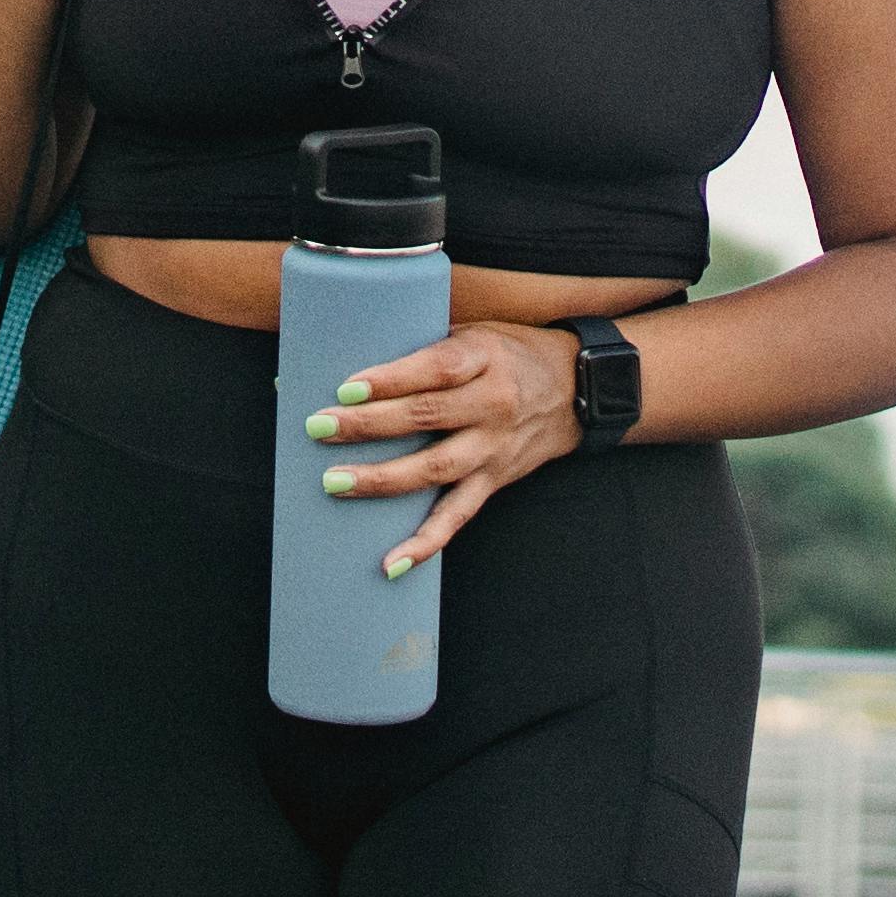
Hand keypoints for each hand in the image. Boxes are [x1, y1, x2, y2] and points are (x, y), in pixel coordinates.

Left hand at [308, 319, 589, 573]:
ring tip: (334, 481)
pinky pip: (458, 515)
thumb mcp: (475, 334)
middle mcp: (493, 404)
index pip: (436, 369)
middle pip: (427, 417)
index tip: (346, 387)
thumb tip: (343, 353)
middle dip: (368, 425)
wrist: (577, 389)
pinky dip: (425, 542)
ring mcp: (494, 448)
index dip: (392, 380)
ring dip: (383, 479)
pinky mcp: (494, 481)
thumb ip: (424, 346)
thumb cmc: (510, 354)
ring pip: (435, 469)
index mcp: (485, 358)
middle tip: (319, 427)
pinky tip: (392, 562)